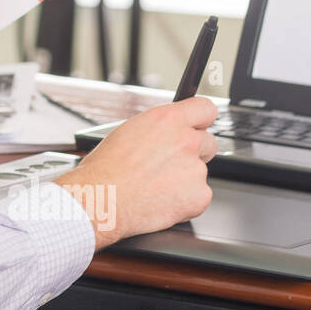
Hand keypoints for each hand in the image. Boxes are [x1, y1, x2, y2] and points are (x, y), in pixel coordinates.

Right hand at [53, 96, 218, 249]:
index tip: (199, 126)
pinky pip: (199, 196)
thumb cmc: (105, 169)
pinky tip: (161, 200)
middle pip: (208, 142)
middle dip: (194, 152)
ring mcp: (196, 169)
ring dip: (185, 179)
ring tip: (155, 186)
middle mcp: (186, 140)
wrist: (102, 200)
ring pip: (200, 172)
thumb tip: (169, 132)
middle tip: (170, 164)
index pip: (205, 108)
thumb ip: (158, 129)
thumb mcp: (128, 132)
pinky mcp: (199, 195)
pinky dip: (185, 201)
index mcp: (168, 120)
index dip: (202, 119)